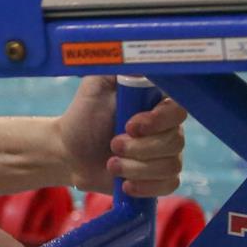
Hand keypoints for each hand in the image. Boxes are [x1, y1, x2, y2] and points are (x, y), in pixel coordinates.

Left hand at [57, 77, 189, 196]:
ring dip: (136, 167)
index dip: (158, 121)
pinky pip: (169, 185)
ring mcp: (166, 154)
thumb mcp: (96, 85)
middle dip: (139, 148)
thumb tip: (141, 59)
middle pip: (175, 141)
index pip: (178, 110)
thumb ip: (119, 68)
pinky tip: (125, 183)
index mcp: (157, 103)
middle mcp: (167, 128)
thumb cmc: (83, 115)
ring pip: (170, 165)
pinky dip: (145, 186)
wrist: (68, 151)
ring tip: (110, 163)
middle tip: (112, 144)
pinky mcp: (159, 178)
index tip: (129, 125)